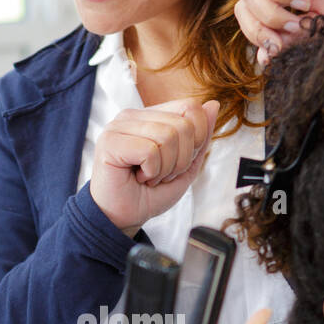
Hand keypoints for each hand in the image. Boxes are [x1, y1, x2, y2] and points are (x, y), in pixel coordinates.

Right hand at [89, 98, 219, 234]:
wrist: (124, 218)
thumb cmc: (150, 194)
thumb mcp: (186, 166)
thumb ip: (200, 136)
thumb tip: (213, 105)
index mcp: (151, 115)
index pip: (191, 107)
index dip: (196, 141)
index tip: (176, 162)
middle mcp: (134, 115)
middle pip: (183, 125)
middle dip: (180, 160)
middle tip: (160, 174)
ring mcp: (119, 126)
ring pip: (168, 136)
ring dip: (165, 168)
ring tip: (148, 176)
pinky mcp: (110, 141)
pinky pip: (150, 151)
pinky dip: (151, 172)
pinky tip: (138, 177)